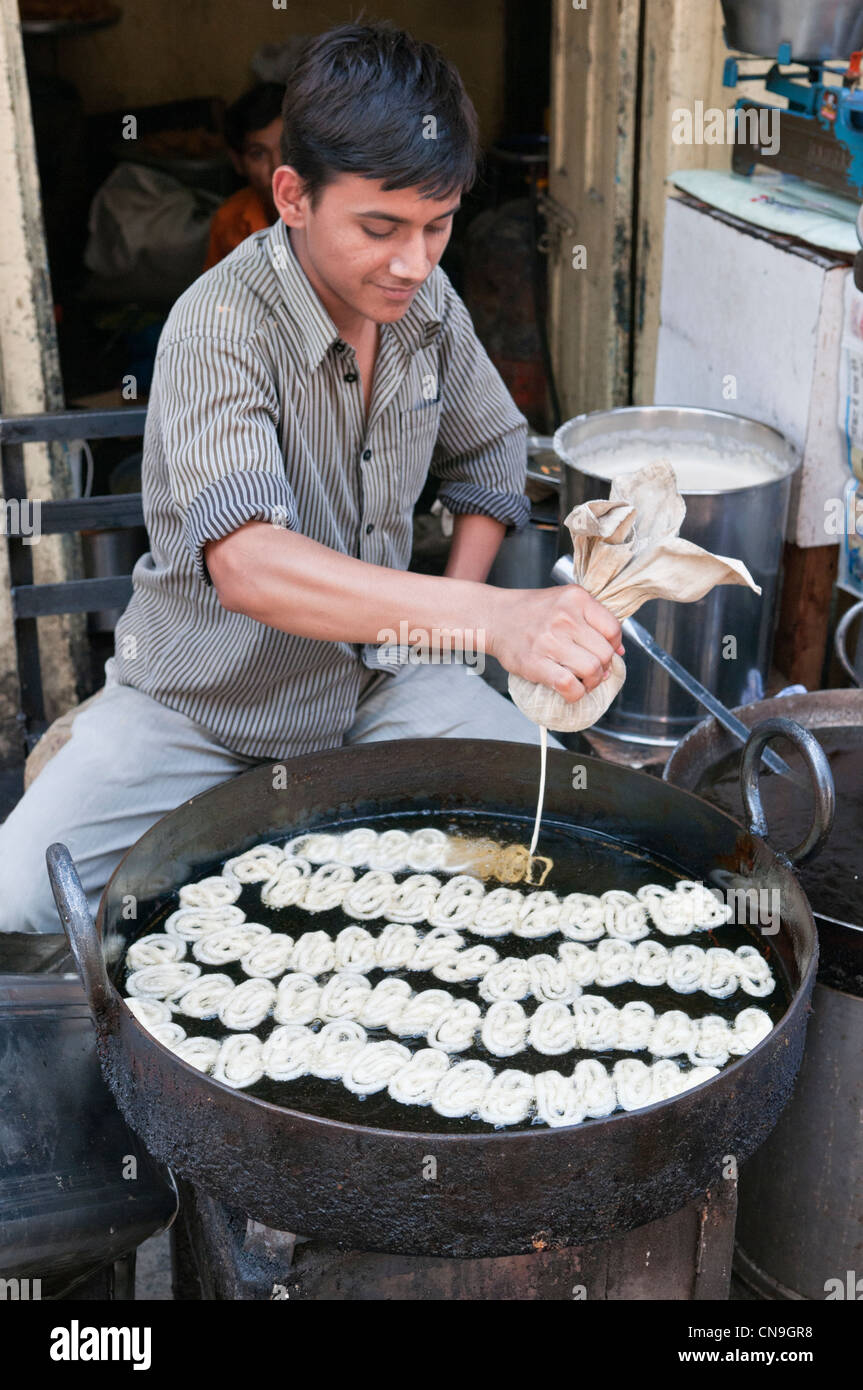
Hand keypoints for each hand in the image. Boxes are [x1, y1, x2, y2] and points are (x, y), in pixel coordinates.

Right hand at [486, 585, 623, 700]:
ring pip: (591, 671)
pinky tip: (571, 690)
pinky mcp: (535, 662)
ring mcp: (550, 640)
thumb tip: (620, 650)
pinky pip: (569, 685)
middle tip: (592, 670)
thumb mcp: (565, 602)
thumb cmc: (532, 612)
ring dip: (591, 682)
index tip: (605, 652)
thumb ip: (593, 620)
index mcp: (576, 598)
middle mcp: (565, 617)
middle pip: (604, 654)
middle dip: (603, 668)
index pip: (613, 629)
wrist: (495, 617)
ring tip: (582, 680)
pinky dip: (575, 694)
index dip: (614, 647)